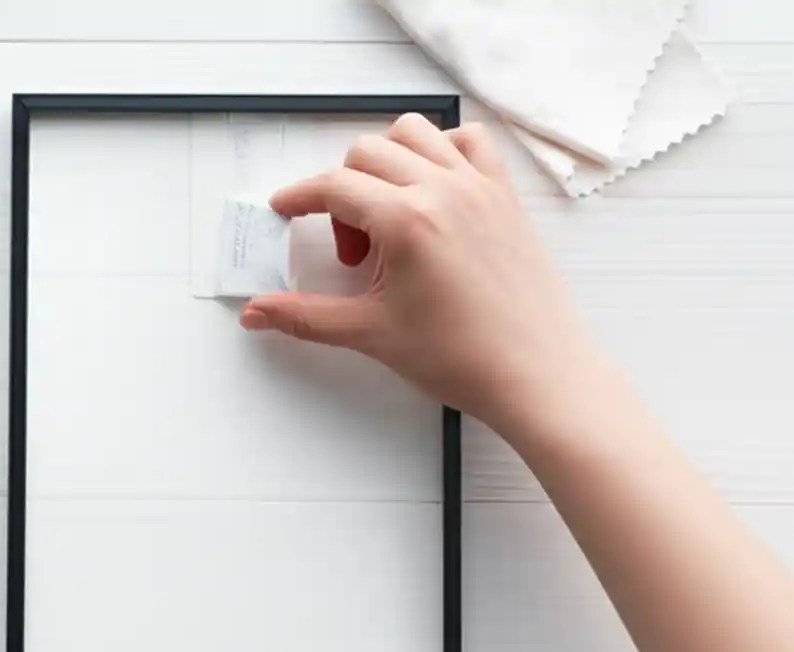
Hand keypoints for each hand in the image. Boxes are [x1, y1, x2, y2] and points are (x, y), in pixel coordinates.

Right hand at [240, 114, 603, 431]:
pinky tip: (433, 193)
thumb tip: (256, 313)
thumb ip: (306, 317)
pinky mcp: (506, 197)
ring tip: (388, 215)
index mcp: (407, 220)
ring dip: (387, 160)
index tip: (285, 210)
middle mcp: (444, 190)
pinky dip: (443, 151)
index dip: (299, 197)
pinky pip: (470, 143)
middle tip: (353, 253)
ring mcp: (480, 187)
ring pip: (415, 134)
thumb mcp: (371, 334)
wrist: (537, 375)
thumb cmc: (464, 358)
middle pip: (367, 153)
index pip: (334, 186)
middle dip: (342, 191)